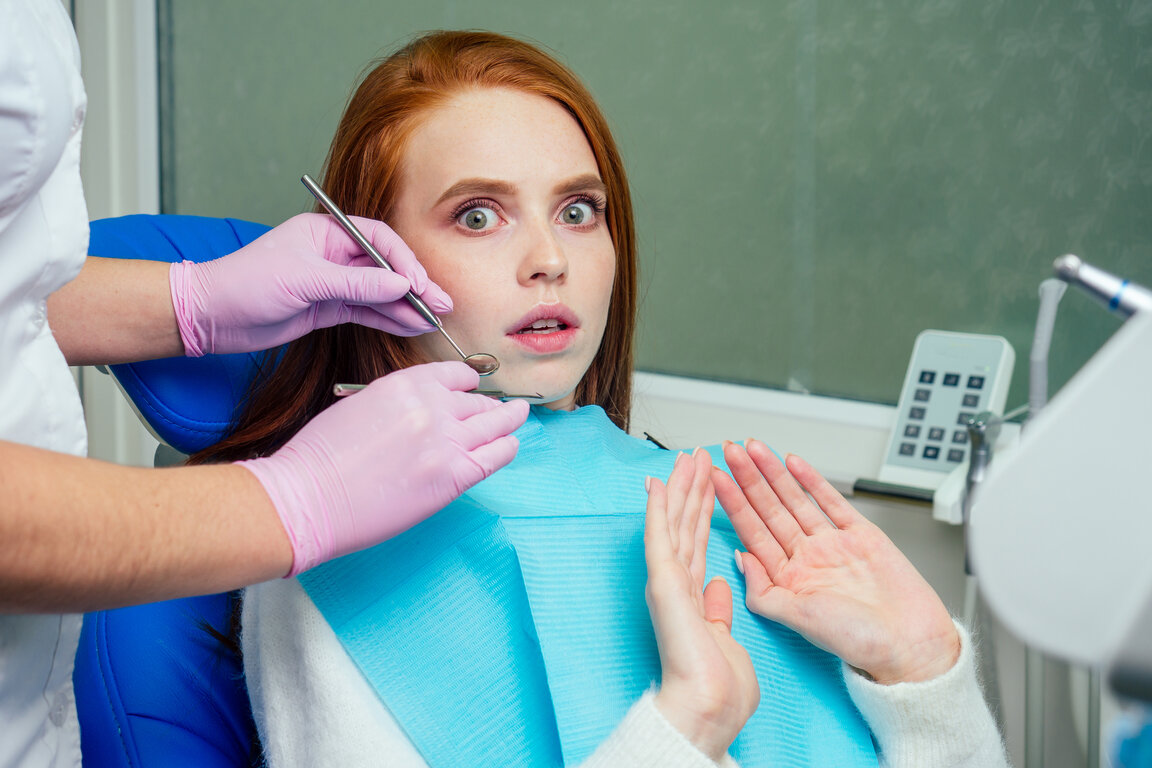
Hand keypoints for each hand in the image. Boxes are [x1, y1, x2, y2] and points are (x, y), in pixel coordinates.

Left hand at [169, 212, 452, 355]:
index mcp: (326, 232)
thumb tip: (400, 286)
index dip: (404, 262)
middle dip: (415, 286)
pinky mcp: (327, 308)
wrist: (211, 316)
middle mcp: (332, 255)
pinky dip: (388, 319)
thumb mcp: (304, 281)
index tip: (421, 284)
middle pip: (384, 267)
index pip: (378, 241)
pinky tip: (410, 325)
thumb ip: (355, 285)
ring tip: (434, 319)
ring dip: (406, 305)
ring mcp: (331, 282)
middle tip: (442, 303)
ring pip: (379, 293)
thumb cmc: (245, 284)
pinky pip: (366, 312)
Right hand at [239, 362, 528, 575]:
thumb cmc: (321, 457)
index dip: (469, 383)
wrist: (307, 496)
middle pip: (478, 400)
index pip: (455, 375)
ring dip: (510, 420)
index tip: (475, 389)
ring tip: (519, 418)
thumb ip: (399, 403)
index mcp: (406, 383)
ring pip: (495, 424)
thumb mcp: (360, 405)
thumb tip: (423, 413)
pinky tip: (511, 445)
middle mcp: (432, 406)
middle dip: (491, 406)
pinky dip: (507, 448)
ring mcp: (446, 441)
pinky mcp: (452, 477)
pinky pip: (495, 456)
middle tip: (503, 409)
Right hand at [646, 449, 759, 760]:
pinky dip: (658, 510)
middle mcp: (678, 584)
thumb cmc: (718, 686)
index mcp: (693, 595)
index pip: (698, 541)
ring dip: (679, 488)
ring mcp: (668, 581)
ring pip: (673, 523)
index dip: (702, 510)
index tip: (706, 483)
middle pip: (685, 525)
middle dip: (692, 489)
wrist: (708, 704)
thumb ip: (719, 607)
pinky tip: (657, 484)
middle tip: (696, 456)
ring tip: (686, 458)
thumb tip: (719, 585)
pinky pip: (660, 538)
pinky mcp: (664, 583)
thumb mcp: (726, 636)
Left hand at [714, 440, 959, 684]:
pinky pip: (831, 501)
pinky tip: (793, 462)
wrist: (911, 643)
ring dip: (773, 473)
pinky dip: (813, 480)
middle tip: (729, 450)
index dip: (733, 503)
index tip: (716, 479)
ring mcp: (832, 543)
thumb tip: (737, 559)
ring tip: (754, 448)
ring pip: (795, 499)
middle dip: (748, 479)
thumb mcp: (799, 620)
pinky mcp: (861, 534)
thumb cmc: (859, 641)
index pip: (752, 532)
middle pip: (769, 509)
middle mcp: (807, 558)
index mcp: (788, 578)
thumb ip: (763, 592)